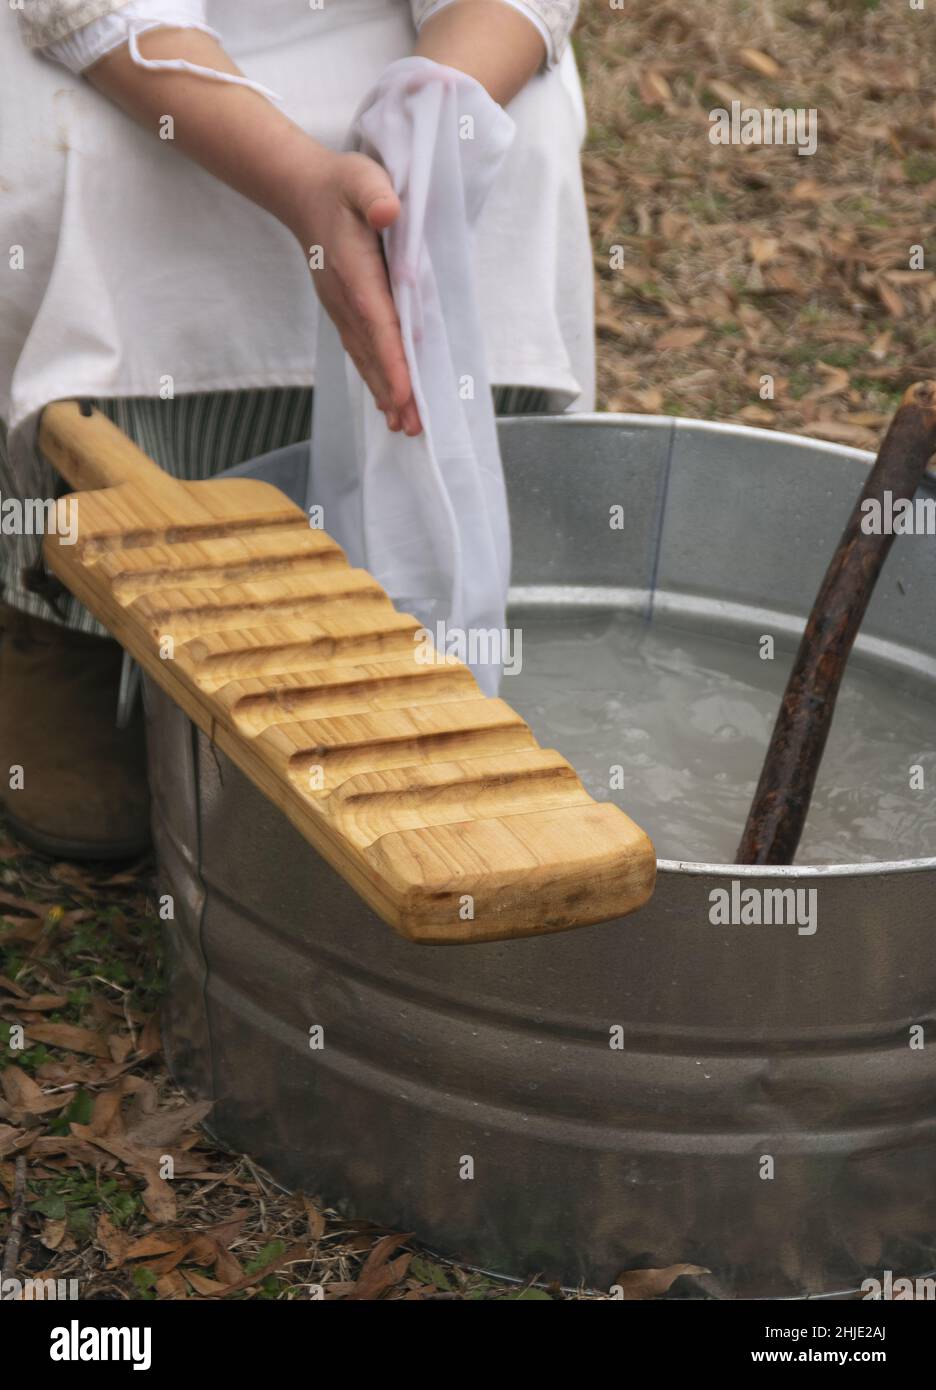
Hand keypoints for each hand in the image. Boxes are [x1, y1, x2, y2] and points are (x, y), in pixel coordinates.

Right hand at [289, 150, 421, 435]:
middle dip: (393, 391)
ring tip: (403, 427)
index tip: (403, 394)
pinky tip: (387, 402)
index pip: (377, 321)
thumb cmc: (340, 184)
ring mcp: (342, 309)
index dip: (391, 358)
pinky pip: (361, 350)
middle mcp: (346, 299)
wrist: (302, 193)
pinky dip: (375, 377)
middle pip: (373, 352)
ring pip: (366, 357)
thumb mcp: (360, 177)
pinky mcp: (344, 312)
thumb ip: (374, 194)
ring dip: (384, 393)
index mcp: (355, 271)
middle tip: (413, 428)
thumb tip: (389, 211)